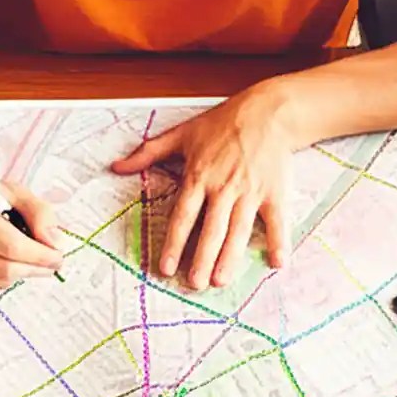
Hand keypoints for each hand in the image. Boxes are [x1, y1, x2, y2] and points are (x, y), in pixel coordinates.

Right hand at [0, 172, 65, 291]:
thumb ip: (39, 213)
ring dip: (22, 275)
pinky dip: (5, 279)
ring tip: (34, 263)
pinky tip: (12, 265)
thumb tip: (55, 244)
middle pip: (5, 269)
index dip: (40, 256)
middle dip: (35, 268)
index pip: (12, 247)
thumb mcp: (14, 191)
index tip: (58, 255)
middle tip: (52, 263)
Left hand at [111, 82, 297, 289]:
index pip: (183, 215)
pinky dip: (279, 241)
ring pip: (238, 230)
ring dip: (230, 257)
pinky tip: (277, 263)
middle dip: (202, 259)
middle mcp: (223, 188)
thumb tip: (117, 166)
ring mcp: (249, 192)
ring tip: (221, 280)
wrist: (268, 112)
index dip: (174, 242)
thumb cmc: (223, 123)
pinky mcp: (274, 192)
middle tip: (195, 284)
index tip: (166, 267)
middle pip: (210, 229)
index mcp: (198, 176)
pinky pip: (276, 221)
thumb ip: (148, 153)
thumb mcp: (182, 134)